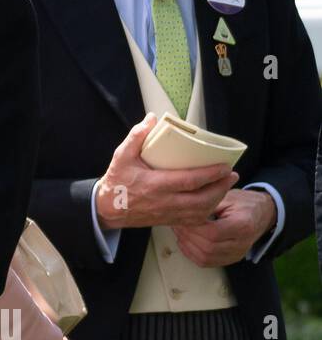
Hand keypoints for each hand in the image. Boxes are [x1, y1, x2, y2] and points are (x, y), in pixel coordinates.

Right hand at [95, 113, 237, 229]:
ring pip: (201, 211)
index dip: (210, 175)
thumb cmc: (116, 181)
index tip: (225, 166)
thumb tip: (152, 119)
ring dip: (217, 198)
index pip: (189, 181)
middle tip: (232, 175)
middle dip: (221, 187)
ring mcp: (168, 214)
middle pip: (202, 199)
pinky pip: (194, 220)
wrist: (107, 209)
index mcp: (155, 185)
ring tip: (226, 185)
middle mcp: (165, 202)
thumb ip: (136, 137)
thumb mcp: (121, 156)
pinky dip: (208, 210)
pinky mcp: (169, 221)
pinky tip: (213, 200)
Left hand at [172, 188, 276, 267]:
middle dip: (188, 236)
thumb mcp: (227, 196)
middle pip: (208, 247)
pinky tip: (185, 242)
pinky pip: (207, 262)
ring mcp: (237, 254)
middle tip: (176, 224)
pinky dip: (191, 254)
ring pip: (205, 258)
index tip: (182, 218)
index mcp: (243, 225)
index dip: (193, 227)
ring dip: (187, 246)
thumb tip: (184, 209)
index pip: (213, 233)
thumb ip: (208, 203)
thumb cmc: (242, 202)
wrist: (260, 213)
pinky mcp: (231, 259)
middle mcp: (242, 243)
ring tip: (179, 231)